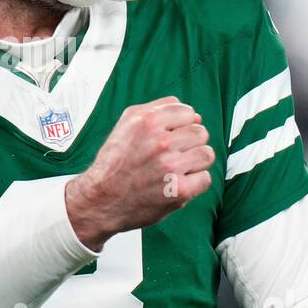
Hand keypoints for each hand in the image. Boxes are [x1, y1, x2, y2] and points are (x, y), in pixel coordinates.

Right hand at [65, 96, 213, 251]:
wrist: (101, 199)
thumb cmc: (114, 163)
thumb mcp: (127, 123)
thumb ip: (159, 109)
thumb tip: (194, 115)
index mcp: (148, 121)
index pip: (188, 113)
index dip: (181, 126)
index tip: (170, 137)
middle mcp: (160, 142)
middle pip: (200, 133)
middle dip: (189, 143)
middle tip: (172, 155)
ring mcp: (171, 167)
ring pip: (206, 154)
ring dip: (195, 162)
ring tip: (176, 169)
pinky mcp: (179, 190)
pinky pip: (205, 178)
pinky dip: (194, 183)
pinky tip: (177, 183)